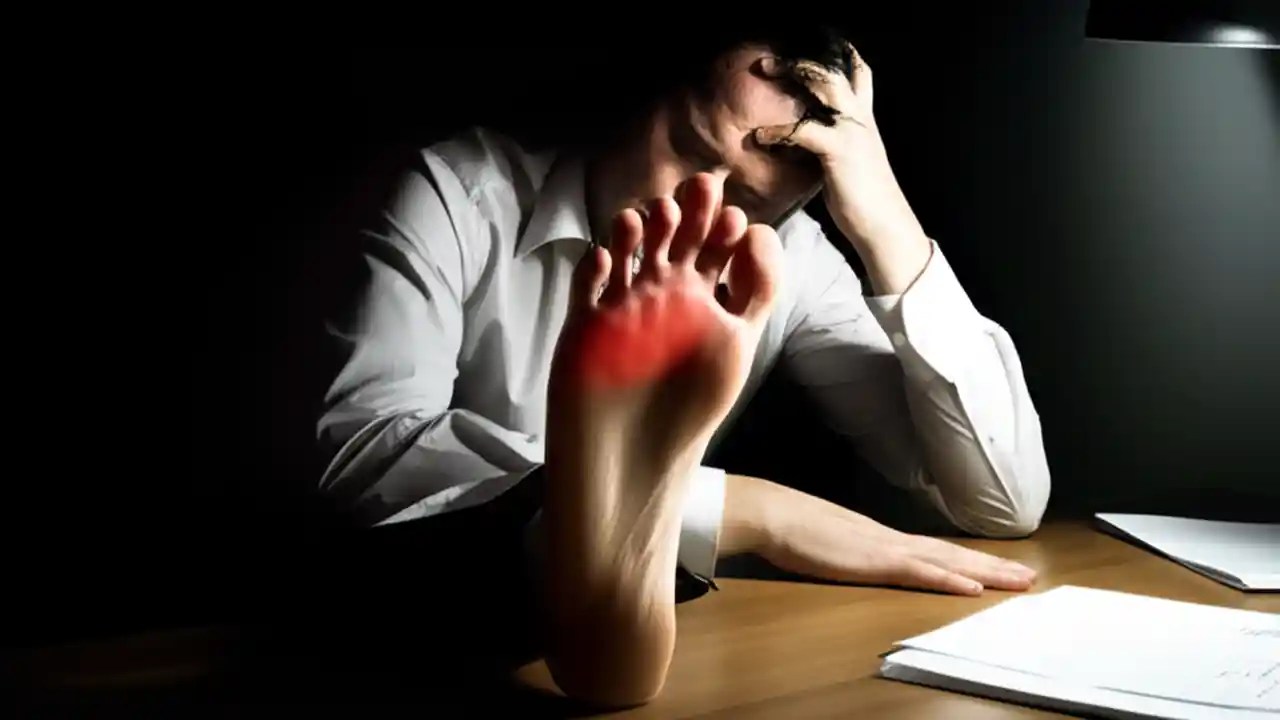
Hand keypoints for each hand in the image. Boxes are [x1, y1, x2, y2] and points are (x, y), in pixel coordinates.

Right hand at [724, 475, 1035, 595]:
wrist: (770, 511)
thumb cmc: (790, 525)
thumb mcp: (828, 540)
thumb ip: (848, 548)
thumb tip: (855, 555)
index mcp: (881, 537)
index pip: (937, 550)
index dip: (971, 559)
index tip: (1000, 567)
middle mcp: (891, 539)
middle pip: (953, 554)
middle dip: (994, 566)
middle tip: (1030, 576)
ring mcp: (884, 548)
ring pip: (947, 562)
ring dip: (986, 572)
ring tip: (1020, 581)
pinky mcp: (872, 560)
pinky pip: (918, 573)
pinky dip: (947, 580)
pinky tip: (971, 588)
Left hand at [752, 47, 931, 293]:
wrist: (884, 226)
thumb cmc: (862, 200)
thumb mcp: (848, 161)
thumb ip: (829, 143)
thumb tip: (802, 141)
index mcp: (863, 119)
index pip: (857, 72)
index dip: (838, 54)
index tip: (810, 44)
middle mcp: (859, 117)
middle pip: (834, 69)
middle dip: (800, 58)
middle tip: (766, 62)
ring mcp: (851, 130)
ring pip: (823, 83)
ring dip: (791, 72)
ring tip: (762, 71)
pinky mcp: (839, 151)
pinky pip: (802, 129)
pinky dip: (777, 130)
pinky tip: (758, 136)